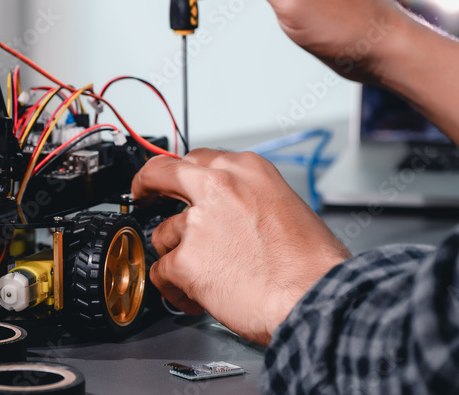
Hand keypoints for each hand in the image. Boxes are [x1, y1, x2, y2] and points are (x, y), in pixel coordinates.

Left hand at [132, 149, 349, 344]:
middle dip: (147, 185)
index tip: (173, 181)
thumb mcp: (286, 207)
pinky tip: (193, 296)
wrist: (315, 298)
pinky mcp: (185, 259)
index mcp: (246, 170)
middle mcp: (218, 187)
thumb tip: (231, 212)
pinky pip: (161, 272)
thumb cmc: (312, 264)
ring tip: (201, 276)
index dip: (181, 174)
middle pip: (161, 174)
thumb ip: (248, 200)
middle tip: (142, 196)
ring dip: (176, 256)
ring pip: (163, 234)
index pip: (197, 160)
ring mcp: (198, 222)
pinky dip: (174, 287)